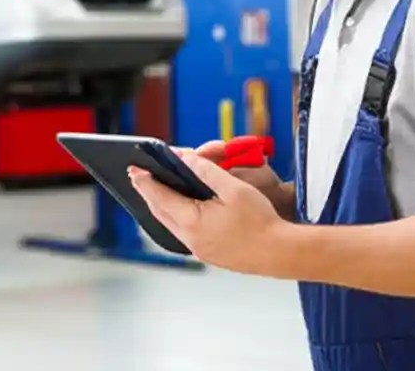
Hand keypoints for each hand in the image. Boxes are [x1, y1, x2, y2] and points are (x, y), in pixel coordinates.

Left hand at [128, 150, 289, 275]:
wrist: (280, 253)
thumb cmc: (261, 221)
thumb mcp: (233, 188)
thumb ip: (206, 171)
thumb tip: (186, 159)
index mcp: (192, 221)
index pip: (159, 197)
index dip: (145, 182)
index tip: (134, 170)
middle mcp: (190, 238)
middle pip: (160, 212)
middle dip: (148, 193)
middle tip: (139, 178)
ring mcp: (199, 249)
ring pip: (171, 224)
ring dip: (162, 206)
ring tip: (156, 191)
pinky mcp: (209, 254)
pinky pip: (184, 233)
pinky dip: (177, 217)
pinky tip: (181, 209)